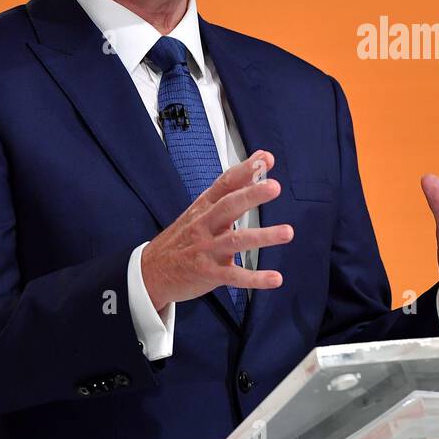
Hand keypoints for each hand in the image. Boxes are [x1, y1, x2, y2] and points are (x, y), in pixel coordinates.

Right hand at [140, 150, 293, 310]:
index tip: (265, 159)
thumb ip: (233, 187)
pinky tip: (275, 278)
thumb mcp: (203, 209)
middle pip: (228, 206)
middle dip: (251, 195)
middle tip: (274, 187)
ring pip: (235, 240)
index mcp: (204, 207)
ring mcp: (206, 249)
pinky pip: (234, 276)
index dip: (245, 170)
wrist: (151, 272)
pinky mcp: (208, 274)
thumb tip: (261, 161)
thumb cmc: (184, 237)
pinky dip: (255, 278)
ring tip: (287, 232)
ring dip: (262, 236)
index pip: (225, 184)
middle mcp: (205, 224)